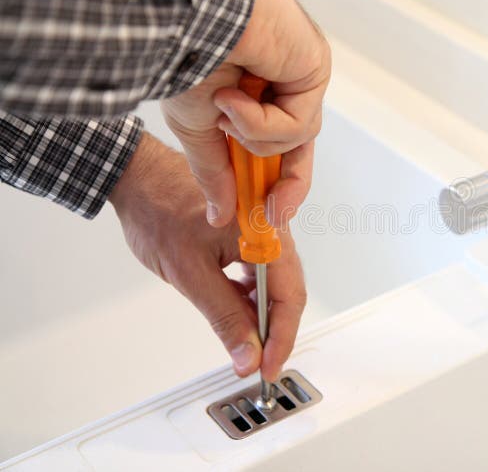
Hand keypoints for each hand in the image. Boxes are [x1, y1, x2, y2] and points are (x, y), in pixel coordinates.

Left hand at [109, 133, 306, 380]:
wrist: (140, 177)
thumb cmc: (159, 211)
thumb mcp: (191, 275)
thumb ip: (224, 319)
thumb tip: (246, 354)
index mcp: (264, 233)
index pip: (289, 297)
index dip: (281, 338)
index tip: (267, 367)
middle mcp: (270, 229)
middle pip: (287, 291)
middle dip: (272, 332)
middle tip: (255, 362)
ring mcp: (261, 230)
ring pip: (273, 284)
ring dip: (260, 316)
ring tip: (242, 343)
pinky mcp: (249, 233)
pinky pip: (259, 272)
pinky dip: (249, 297)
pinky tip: (235, 313)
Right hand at [161, 0, 329, 227]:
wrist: (182, 20)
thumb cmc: (181, 59)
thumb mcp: (195, 131)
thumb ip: (215, 174)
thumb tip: (220, 214)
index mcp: (252, 95)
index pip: (274, 147)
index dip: (271, 185)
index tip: (264, 217)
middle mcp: (280, 84)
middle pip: (296, 149)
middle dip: (284, 186)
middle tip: (272, 215)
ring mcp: (299, 77)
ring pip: (295, 140)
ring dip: (253, 136)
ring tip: (223, 106)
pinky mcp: (314, 70)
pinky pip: (298, 125)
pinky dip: (262, 122)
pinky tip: (235, 97)